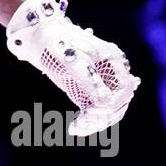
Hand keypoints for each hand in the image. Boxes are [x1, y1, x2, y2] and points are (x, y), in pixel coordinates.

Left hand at [6, 0, 140, 135]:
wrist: (41, 36)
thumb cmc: (57, 44)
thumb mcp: (72, 61)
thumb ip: (89, 80)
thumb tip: (104, 102)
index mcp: (113, 61)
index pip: (124, 91)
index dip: (110, 105)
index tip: (89, 112)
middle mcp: (112, 72)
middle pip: (119, 103)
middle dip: (102, 117)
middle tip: (80, 124)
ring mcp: (103, 80)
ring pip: (109, 109)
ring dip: (96, 122)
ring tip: (76, 128)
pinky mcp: (90, 88)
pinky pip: (96, 109)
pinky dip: (88, 120)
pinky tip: (75, 128)